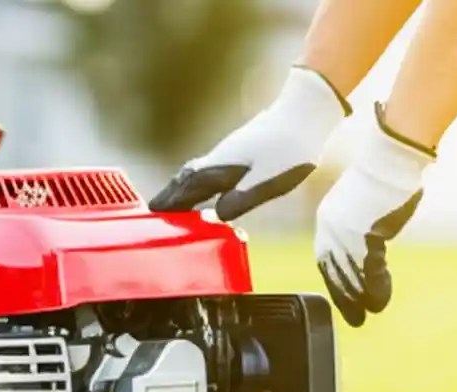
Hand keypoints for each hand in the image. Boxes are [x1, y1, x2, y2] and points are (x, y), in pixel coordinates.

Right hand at [150, 66, 349, 220]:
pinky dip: (196, 181)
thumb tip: (216, 215)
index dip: (169, 203)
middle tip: (155, 212)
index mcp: (219, 168)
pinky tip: (204, 187)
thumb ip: (239, 200)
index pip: (185, 189)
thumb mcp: (267, 181)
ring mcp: (226, 152)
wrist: (304, 111)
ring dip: (182, 188)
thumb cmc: (288, 148)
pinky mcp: (237, 150)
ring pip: (194, 172)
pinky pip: (206, 169)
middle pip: (185, 179)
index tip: (152, 215)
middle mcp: (216, 158)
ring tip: (174, 203)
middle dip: (170, 195)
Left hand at [315, 105, 434, 326]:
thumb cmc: (385, 175)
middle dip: (344, 298)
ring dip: (359, 298)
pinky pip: (368, 270)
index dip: (336, 282)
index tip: (343, 298)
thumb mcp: (364, 204)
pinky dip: (374, 289)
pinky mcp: (364, 236)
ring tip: (368, 315)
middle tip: (354, 319)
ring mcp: (346, 233)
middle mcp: (331, 229)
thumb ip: (362, 225)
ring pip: (350, 275)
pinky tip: (380, 302)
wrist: (390, 158)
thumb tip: (370, 240)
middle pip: (334, 272)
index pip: (327, 260)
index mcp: (328, 220)